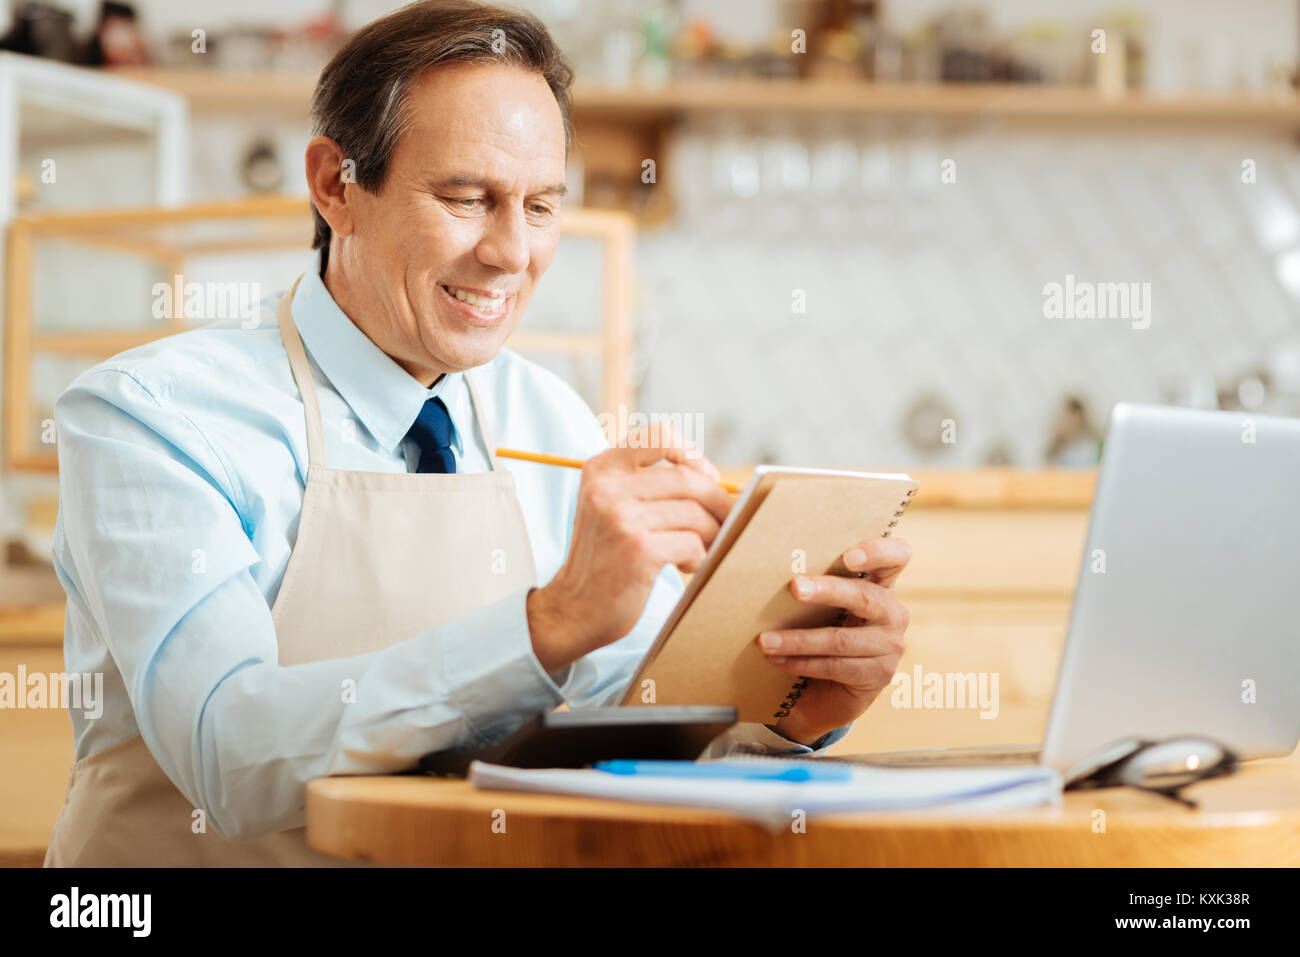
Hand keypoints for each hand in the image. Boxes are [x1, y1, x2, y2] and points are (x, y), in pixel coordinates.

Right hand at [528, 422, 732, 672]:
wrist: (574, 608)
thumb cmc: (605, 556)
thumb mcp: (610, 505)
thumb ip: (647, 482)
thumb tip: (712, 476)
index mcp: (601, 469)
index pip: (659, 436)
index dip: (692, 454)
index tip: (705, 477)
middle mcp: (607, 488)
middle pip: (687, 478)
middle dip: (717, 502)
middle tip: (724, 521)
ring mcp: (621, 518)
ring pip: (694, 513)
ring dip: (710, 534)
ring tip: (702, 548)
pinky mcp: (638, 550)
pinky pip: (692, 543)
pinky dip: (698, 557)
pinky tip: (685, 566)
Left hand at [758, 538, 912, 745]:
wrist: (834, 690)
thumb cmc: (823, 633)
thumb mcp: (826, 607)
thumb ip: (816, 585)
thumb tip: (771, 567)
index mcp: (882, 585)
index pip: (896, 556)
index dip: (878, 552)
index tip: (849, 556)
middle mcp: (893, 612)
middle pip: (863, 596)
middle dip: (826, 590)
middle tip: (794, 587)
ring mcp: (890, 645)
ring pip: (840, 639)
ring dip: (798, 640)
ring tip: (766, 641)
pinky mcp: (879, 674)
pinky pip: (834, 666)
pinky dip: (801, 662)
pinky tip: (777, 660)